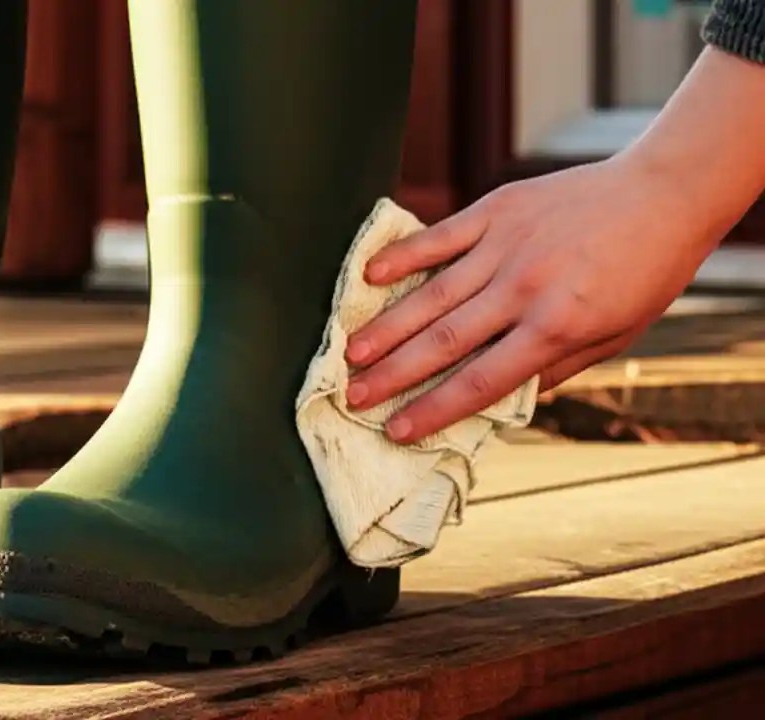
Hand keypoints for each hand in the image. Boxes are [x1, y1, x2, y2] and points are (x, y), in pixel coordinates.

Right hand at [344, 157, 721, 443]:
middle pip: (444, 341)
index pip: (481, 380)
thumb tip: (498, 400)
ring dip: (387, 326)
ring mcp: (506, 246)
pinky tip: (370, 276)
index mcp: (555, 327)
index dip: (434, 409)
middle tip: (353, 396)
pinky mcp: (497, 209)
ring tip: (350, 352)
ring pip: (432, 294)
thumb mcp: (614, 337)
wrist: (665, 193)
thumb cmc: (645, 273)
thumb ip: (553, 368)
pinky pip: (440, 237)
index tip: (397, 430)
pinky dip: (403, 256)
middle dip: (394, 375)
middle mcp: (524, 289)